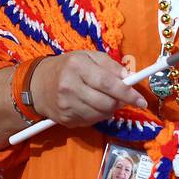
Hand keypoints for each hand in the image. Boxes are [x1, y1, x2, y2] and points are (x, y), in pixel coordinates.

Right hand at [29, 51, 147, 127]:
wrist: (37, 85)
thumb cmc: (68, 67)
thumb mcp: (88, 57)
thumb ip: (111, 65)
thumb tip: (129, 78)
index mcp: (77, 66)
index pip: (108, 83)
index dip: (127, 93)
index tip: (142, 100)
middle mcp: (70, 86)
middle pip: (106, 102)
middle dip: (120, 102)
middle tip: (123, 98)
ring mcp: (66, 105)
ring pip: (100, 115)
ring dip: (110, 109)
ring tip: (106, 99)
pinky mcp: (65, 119)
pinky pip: (91, 121)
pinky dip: (98, 115)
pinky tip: (92, 105)